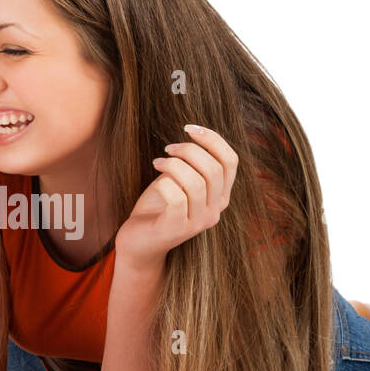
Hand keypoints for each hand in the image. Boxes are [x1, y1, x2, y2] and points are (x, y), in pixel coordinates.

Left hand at [114, 125, 238, 271]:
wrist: (138, 242)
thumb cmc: (158, 207)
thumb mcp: (179, 180)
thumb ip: (192, 163)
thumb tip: (193, 134)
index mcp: (220, 196)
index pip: (231, 161)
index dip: (213, 139)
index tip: (189, 128)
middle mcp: (215, 211)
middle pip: (213, 170)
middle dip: (189, 150)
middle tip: (168, 148)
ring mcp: (198, 223)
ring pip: (196, 183)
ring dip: (174, 165)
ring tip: (158, 162)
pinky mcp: (178, 230)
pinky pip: (177, 198)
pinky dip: (165, 183)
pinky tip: (156, 183)